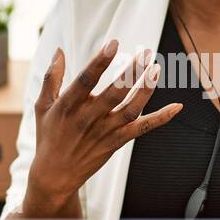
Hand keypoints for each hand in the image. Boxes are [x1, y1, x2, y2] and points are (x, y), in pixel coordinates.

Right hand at [22, 39, 182, 215]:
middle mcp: (87, 119)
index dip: (100, 62)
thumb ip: (52, 78)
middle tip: (145, 52)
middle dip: (131, 72)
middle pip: (114, 93)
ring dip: (145, 90)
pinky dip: (161, 118)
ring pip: (130, 109)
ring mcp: (104, 132)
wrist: (55, 176)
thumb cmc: (49, 136)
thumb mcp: (42, 106)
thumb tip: (59, 51)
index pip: (85, 80)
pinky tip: (176, 107)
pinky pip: (142, 129)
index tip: (113, 43)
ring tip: (156, 69)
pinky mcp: (117, 142)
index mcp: (68, 106)